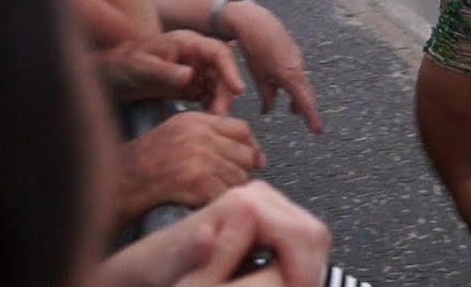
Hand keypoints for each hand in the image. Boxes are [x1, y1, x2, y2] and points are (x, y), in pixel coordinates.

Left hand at [96, 31, 245, 113]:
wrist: (108, 77)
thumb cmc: (121, 65)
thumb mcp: (141, 68)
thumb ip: (165, 72)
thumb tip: (190, 74)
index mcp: (186, 43)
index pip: (218, 52)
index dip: (231, 69)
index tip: (237, 89)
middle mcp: (193, 55)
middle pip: (221, 71)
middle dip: (225, 92)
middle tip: (221, 112)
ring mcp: (192, 70)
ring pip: (217, 85)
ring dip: (219, 101)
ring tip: (214, 118)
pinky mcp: (188, 86)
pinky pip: (207, 95)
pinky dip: (210, 106)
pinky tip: (207, 117)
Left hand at [97, 181, 330, 286]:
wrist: (157, 262)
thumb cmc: (167, 266)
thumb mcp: (180, 268)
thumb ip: (210, 251)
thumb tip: (226, 227)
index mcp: (244, 203)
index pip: (302, 235)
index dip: (304, 272)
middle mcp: (259, 194)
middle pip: (313, 233)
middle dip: (310, 271)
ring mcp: (268, 201)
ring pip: (313, 236)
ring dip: (306, 268)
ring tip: (288, 286)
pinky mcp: (272, 212)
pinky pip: (303, 238)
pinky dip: (300, 263)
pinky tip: (282, 278)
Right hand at [118, 112, 264, 223]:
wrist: (115, 185)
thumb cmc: (138, 166)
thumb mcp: (172, 135)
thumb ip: (207, 137)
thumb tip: (250, 153)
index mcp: (193, 121)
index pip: (241, 129)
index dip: (251, 147)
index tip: (254, 160)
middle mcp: (199, 136)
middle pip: (244, 154)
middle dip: (240, 172)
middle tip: (226, 184)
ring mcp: (199, 158)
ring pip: (239, 177)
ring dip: (230, 190)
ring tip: (210, 195)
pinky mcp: (196, 182)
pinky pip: (226, 194)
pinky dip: (219, 203)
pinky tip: (203, 204)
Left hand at [219, 1, 321, 133]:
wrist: (255, 22)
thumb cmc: (254, 48)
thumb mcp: (258, 76)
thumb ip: (266, 95)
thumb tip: (268, 111)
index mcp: (290, 75)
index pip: (305, 102)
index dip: (312, 118)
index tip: (317, 131)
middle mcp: (298, 67)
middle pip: (306, 93)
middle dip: (307, 109)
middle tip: (311, 125)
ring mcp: (298, 58)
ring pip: (301, 83)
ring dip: (297, 96)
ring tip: (291, 109)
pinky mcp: (294, 52)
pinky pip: (296, 72)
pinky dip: (292, 84)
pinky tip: (282, 88)